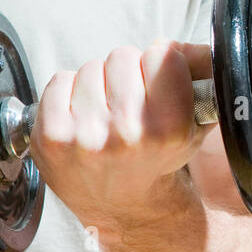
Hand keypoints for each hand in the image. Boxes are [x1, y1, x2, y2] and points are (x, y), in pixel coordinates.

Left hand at [30, 38, 213, 235]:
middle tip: (130, 101)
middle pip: (123, 55)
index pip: (162, 55)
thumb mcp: (194, 122)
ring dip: (98, 83)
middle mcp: (127, 133)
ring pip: (91, 67)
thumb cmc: (157, 157)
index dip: (161, 65)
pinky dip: (68, 92)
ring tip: (105, 113)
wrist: (122, 204)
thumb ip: (199, 75)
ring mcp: (85, 135)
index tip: (159, 84)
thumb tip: (182, 46)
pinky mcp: (51, 136)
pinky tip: (81, 116)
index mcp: (169, 128)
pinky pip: (59, 80)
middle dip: (128, 73)